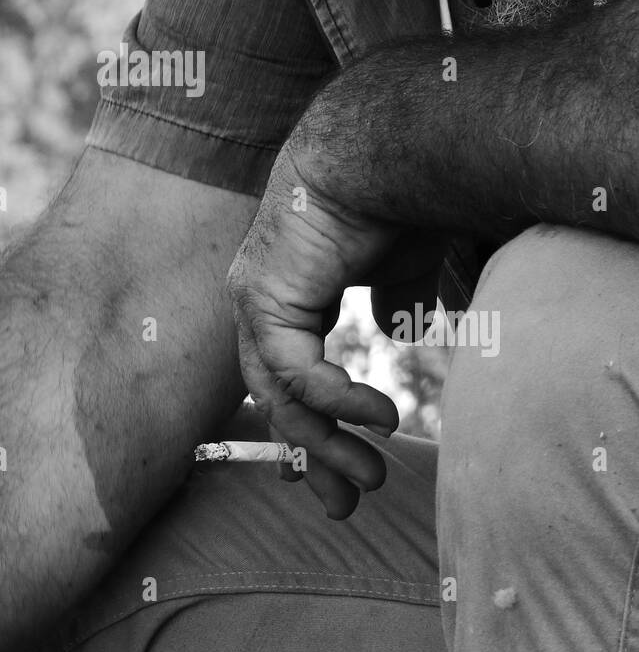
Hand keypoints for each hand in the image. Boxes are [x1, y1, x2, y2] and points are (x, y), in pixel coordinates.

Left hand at [227, 146, 443, 518]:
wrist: (382, 150)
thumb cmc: (392, 195)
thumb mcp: (397, 264)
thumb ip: (391, 298)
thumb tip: (398, 328)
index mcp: (286, 294)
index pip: (287, 380)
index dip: (316, 430)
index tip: (345, 477)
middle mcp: (260, 301)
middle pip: (275, 401)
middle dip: (316, 456)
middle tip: (351, 500)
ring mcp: (254, 301)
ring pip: (279, 397)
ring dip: (328, 443)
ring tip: (373, 476)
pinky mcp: (264, 298)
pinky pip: (294, 373)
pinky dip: (335, 402)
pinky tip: (379, 420)